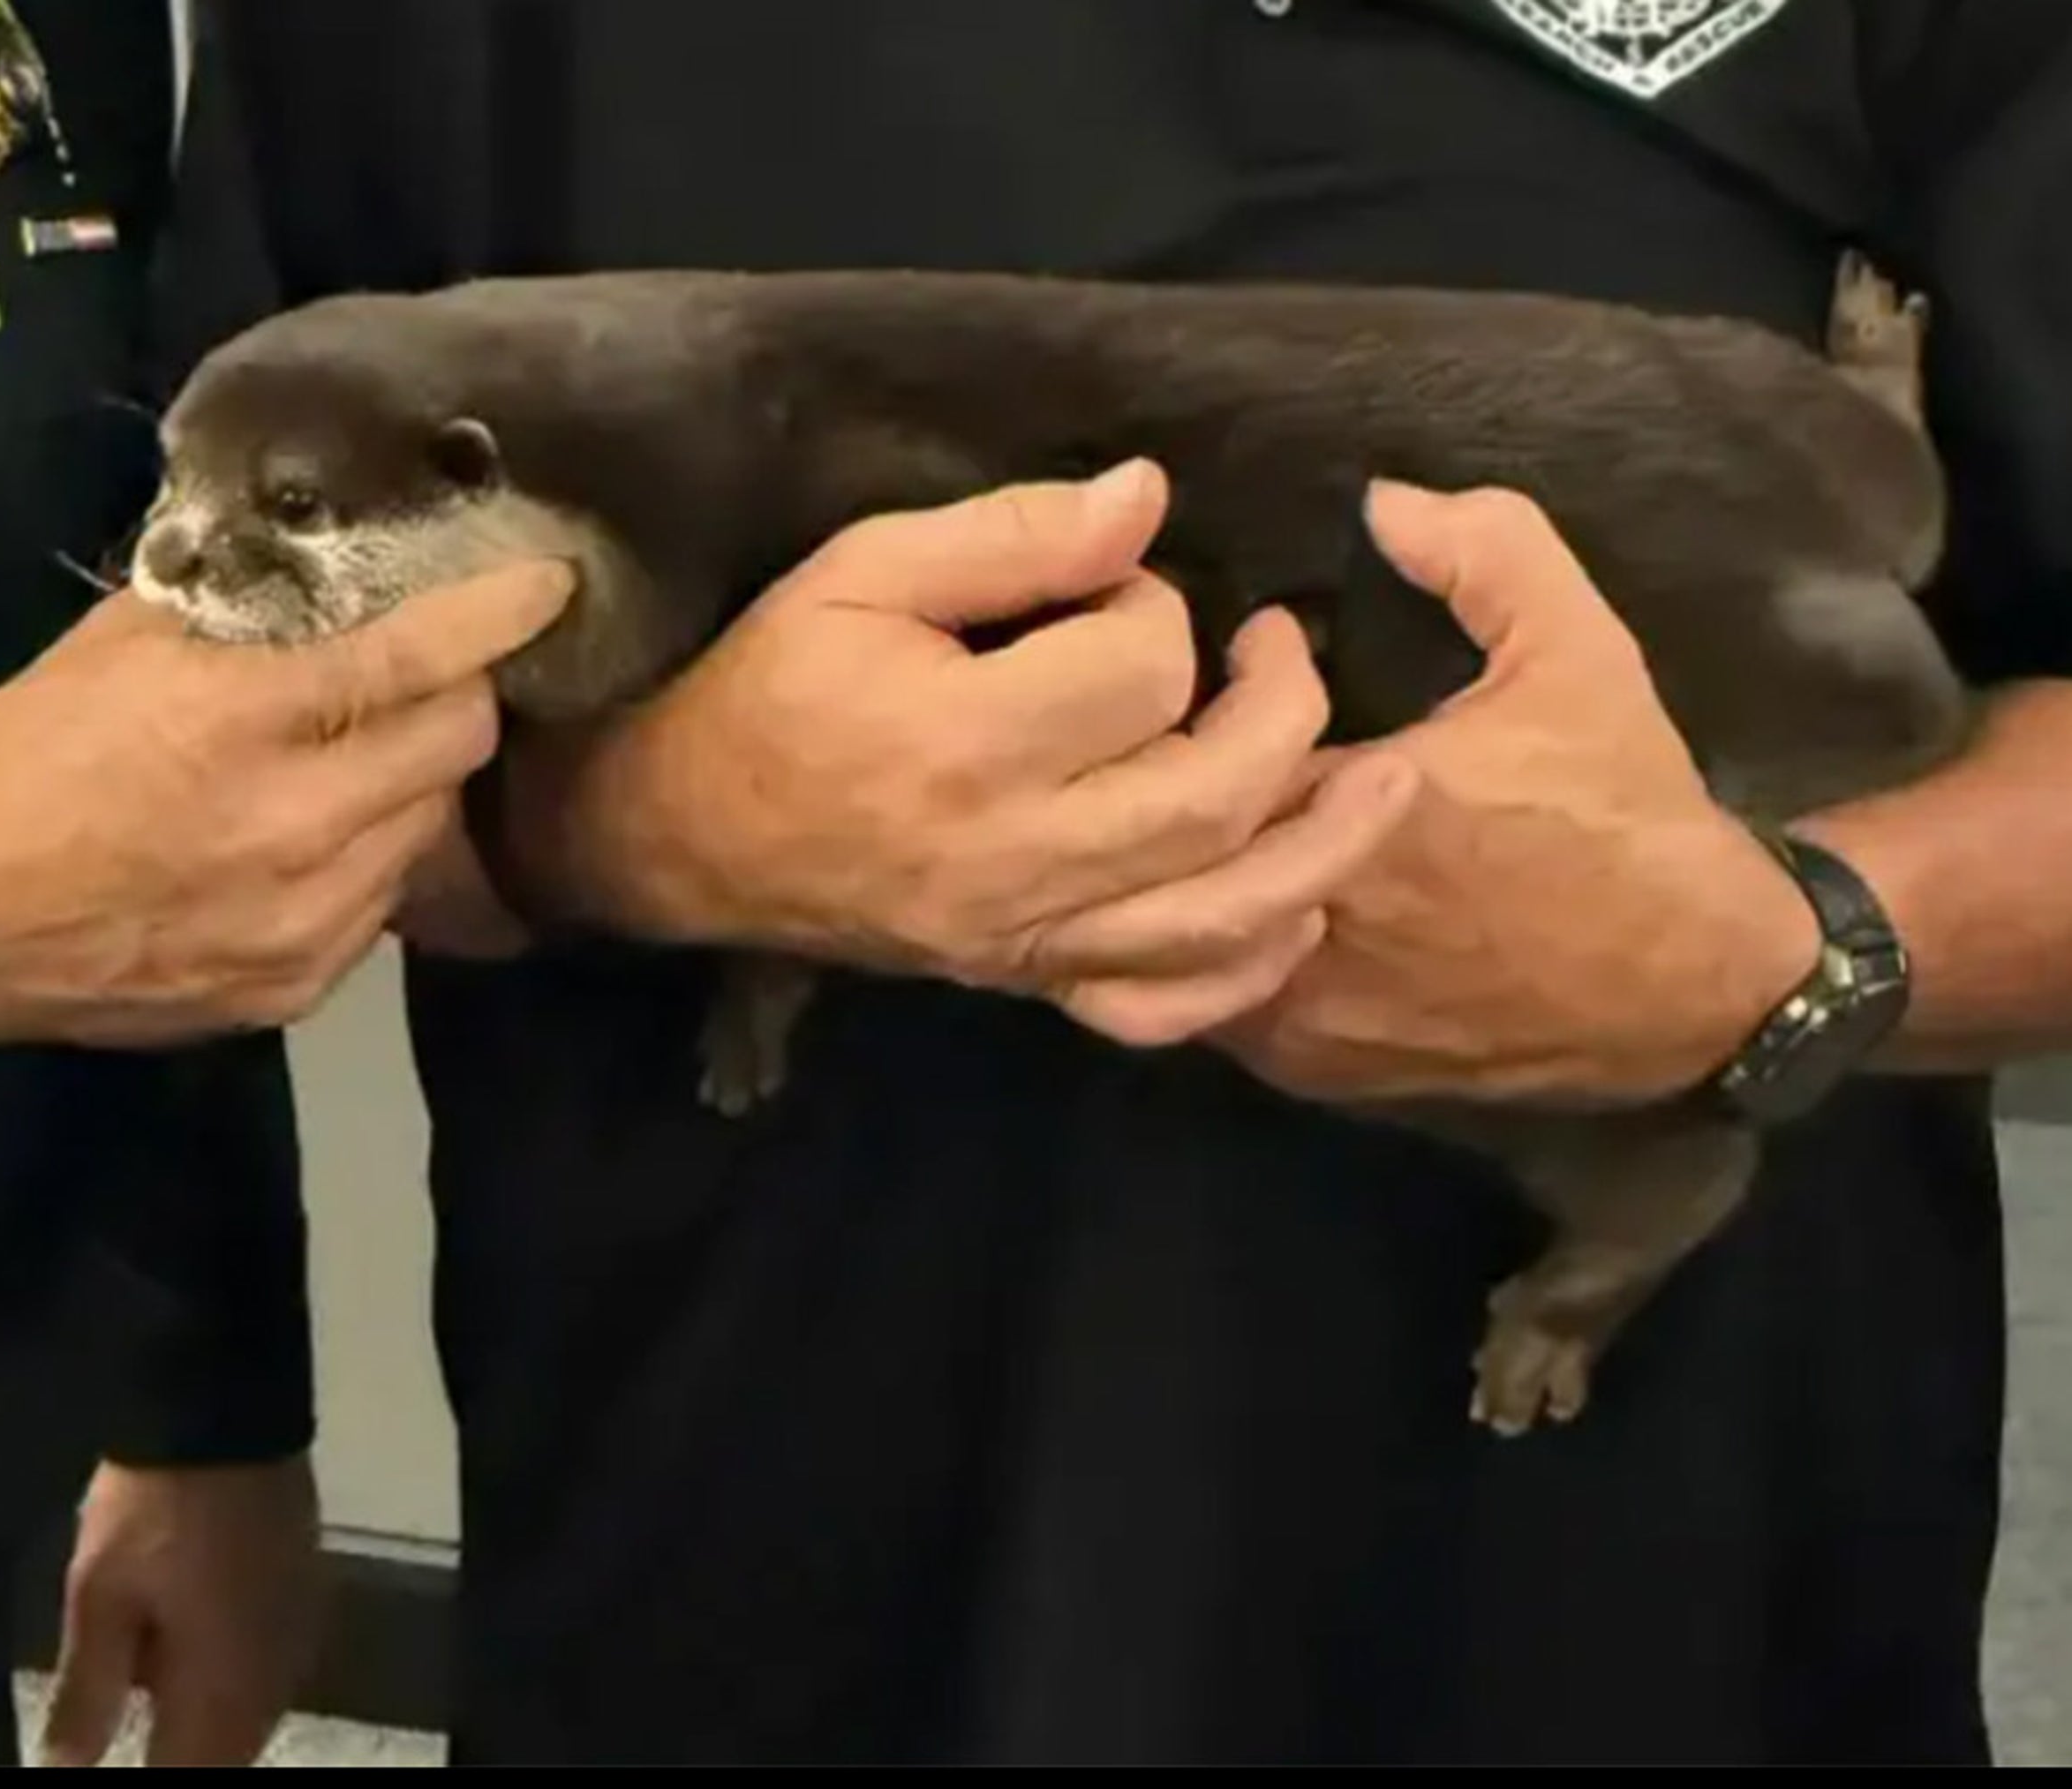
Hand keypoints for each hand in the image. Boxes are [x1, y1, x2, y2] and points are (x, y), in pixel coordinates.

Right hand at [0, 565, 571, 1047]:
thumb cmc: (24, 763)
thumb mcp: (109, 649)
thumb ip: (223, 607)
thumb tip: (312, 566)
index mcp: (239, 720)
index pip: (413, 657)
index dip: (495, 615)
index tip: (547, 587)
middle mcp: (293, 824)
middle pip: (455, 746)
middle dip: (459, 700)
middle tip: (428, 680)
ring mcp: (303, 917)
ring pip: (427, 830)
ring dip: (409, 787)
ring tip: (352, 767)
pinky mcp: (295, 986)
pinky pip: (378, 907)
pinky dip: (363, 865)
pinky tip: (307, 847)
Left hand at [40, 1458, 326, 1767]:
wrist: (228, 1409)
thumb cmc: (152, 1507)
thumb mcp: (98, 1596)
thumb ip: (85, 1695)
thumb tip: (65, 1770)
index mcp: (223, 1693)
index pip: (184, 1776)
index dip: (147, 1773)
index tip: (102, 1751)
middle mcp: (275, 1684)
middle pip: (222, 1757)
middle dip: (171, 1752)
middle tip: (115, 1708)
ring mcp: (300, 1643)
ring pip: (247, 1719)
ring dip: (199, 1719)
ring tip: (143, 1667)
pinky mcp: (308, 1603)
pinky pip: (266, 1673)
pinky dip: (224, 1677)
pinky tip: (184, 1635)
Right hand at [517, 460, 1420, 1044]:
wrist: (690, 832)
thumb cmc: (773, 685)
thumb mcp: (861, 571)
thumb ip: (1008, 535)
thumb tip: (1146, 499)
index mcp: (965, 738)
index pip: (1142, 668)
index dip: (1157, 606)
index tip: (1117, 586)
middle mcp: (1011, 853)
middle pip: (1215, 794)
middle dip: (1282, 707)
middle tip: (1276, 648)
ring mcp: (1025, 931)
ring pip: (1219, 912)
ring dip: (1323, 847)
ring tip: (1381, 781)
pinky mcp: (1028, 975)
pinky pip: (1159, 1006)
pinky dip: (1244, 973)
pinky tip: (1294, 915)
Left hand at [1212, 482, 1822, 1106]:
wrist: (1696, 986)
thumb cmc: (1626, 810)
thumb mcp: (1580, 654)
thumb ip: (1487, 554)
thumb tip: (1381, 499)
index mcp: (1363, 823)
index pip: (1214, 755)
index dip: (1219, 693)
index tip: (1266, 649)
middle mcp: (1313, 933)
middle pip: (1172, 859)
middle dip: (1173, 789)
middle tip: (1214, 731)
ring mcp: (1301, 1017)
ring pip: (1173, 944)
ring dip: (1176, 874)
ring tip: (1211, 808)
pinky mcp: (1312, 1071)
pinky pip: (1207, 1008)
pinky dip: (1202, 948)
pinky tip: (1232, 888)